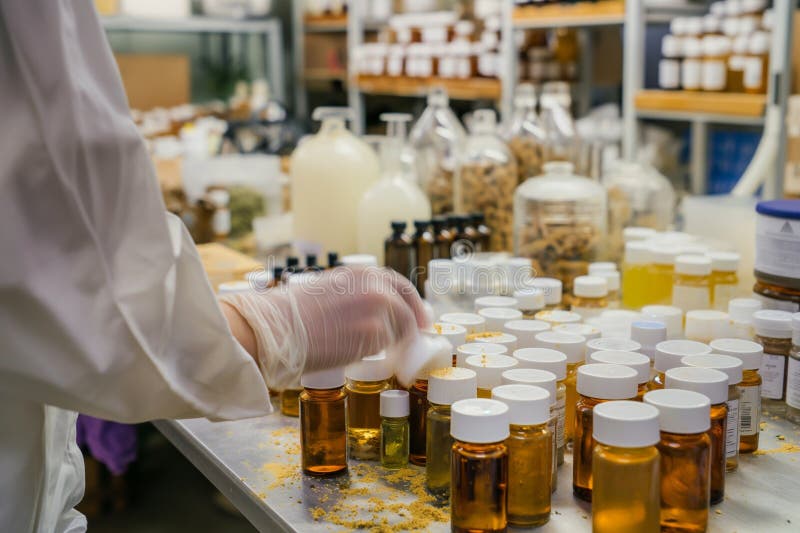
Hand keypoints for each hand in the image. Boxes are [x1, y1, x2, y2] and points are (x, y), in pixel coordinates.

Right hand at [221, 267, 427, 390]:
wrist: (280, 328)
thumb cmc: (294, 314)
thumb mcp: (330, 289)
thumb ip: (356, 295)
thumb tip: (375, 314)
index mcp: (363, 273)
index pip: (400, 285)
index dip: (413, 303)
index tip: (420, 317)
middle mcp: (376, 286)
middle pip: (408, 309)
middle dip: (415, 326)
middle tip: (417, 340)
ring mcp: (379, 309)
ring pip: (399, 331)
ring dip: (392, 343)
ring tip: (370, 351)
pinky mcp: (376, 334)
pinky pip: (386, 348)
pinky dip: (379, 355)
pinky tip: (360, 356)